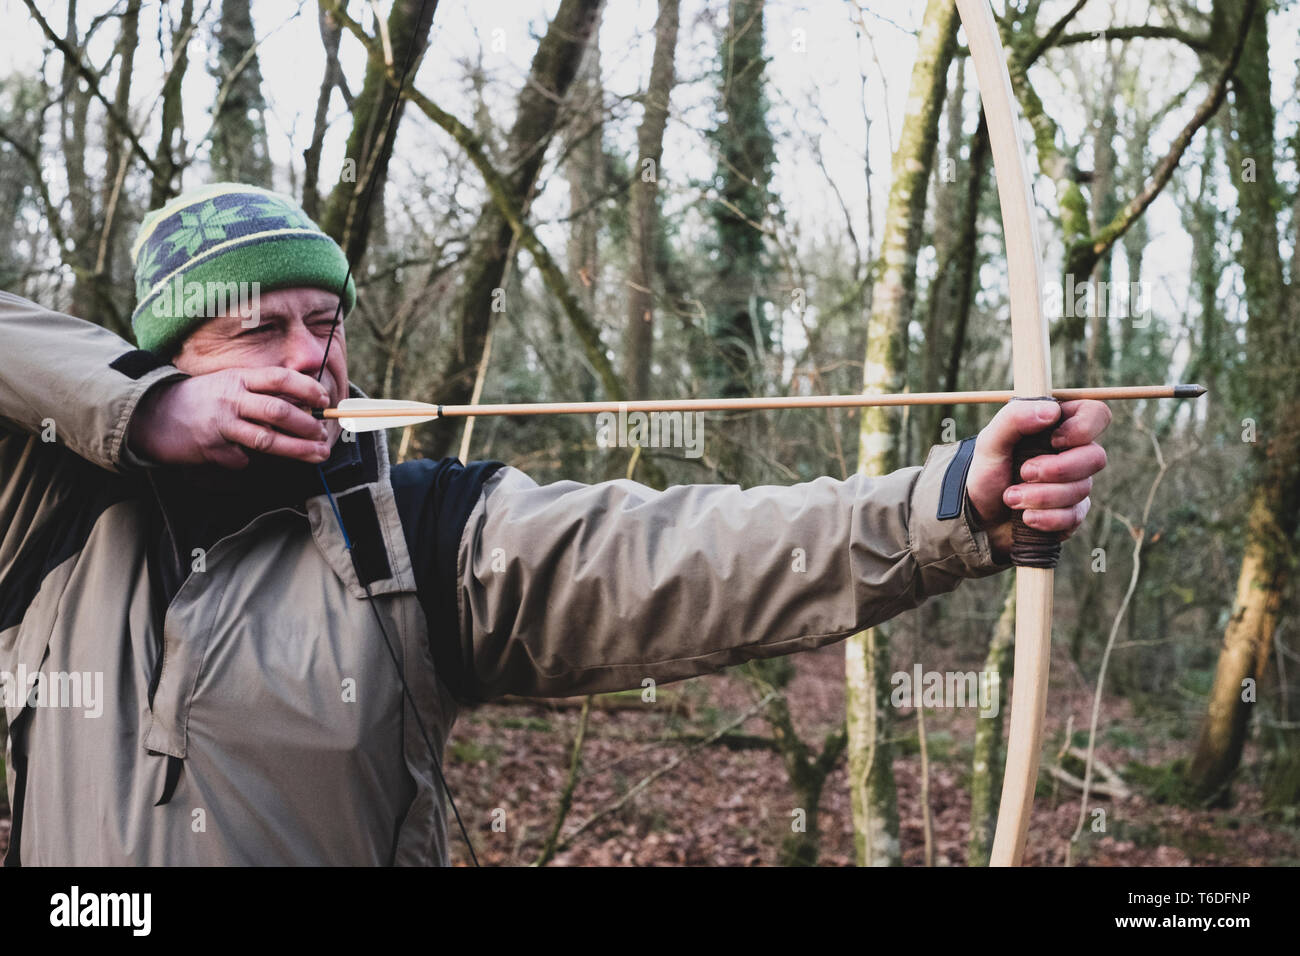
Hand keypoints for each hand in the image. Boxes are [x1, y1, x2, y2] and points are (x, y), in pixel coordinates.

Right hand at [127, 367, 332, 468]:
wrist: (153, 415)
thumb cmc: (202, 399)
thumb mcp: (230, 384)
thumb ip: (261, 391)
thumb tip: (302, 402)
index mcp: (238, 378)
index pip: (279, 378)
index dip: (306, 387)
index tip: (325, 400)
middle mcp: (231, 398)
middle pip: (278, 412)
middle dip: (307, 425)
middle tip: (323, 436)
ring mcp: (221, 424)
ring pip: (267, 440)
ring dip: (297, 450)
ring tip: (317, 455)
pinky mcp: (211, 448)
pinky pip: (243, 459)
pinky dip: (253, 461)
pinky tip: (252, 459)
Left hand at [966, 399, 1111, 558]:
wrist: (978, 515)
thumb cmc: (987, 472)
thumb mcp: (990, 442)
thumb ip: (1014, 418)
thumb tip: (1052, 411)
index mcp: (1058, 427)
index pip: (1096, 414)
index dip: (1084, 427)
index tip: (1053, 440)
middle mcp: (1073, 453)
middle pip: (1096, 457)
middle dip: (1057, 469)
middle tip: (1023, 472)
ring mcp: (1076, 484)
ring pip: (1081, 489)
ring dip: (1041, 496)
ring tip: (1011, 498)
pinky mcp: (1072, 514)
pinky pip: (1074, 516)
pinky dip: (1046, 517)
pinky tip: (1026, 517)